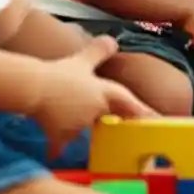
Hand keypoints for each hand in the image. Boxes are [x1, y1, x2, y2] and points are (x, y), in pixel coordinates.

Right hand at [32, 36, 157, 157]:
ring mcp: (80, 125)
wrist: (34, 87)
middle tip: (115, 129)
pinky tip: (52, 153)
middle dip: (108, 122)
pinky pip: (60, 144)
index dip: (145, 112)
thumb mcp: (81, 60)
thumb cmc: (59, 73)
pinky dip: (56, 148)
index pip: (129, 102)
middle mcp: (97, 110)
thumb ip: (97, 52)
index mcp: (105, 92)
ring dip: (77, 129)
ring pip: (82, 131)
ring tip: (66, 121)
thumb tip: (112, 40)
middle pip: (106, 119)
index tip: (158, 121)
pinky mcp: (62, 136)